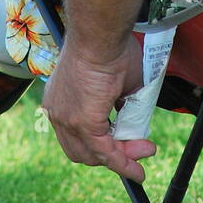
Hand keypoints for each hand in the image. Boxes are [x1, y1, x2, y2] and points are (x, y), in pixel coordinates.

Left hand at [41, 35, 154, 182]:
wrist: (101, 33)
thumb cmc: (110, 45)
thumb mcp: (118, 81)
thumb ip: (121, 104)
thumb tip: (131, 119)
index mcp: (62, 99)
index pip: (78, 133)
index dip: (104, 141)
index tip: (127, 142)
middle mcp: (57, 111)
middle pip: (83, 149)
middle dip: (114, 153)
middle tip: (141, 148)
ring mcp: (66, 118)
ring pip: (93, 154)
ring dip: (121, 158)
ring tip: (145, 152)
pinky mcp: (82, 122)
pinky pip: (104, 151)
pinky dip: (121, 162)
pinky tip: (136, 168)